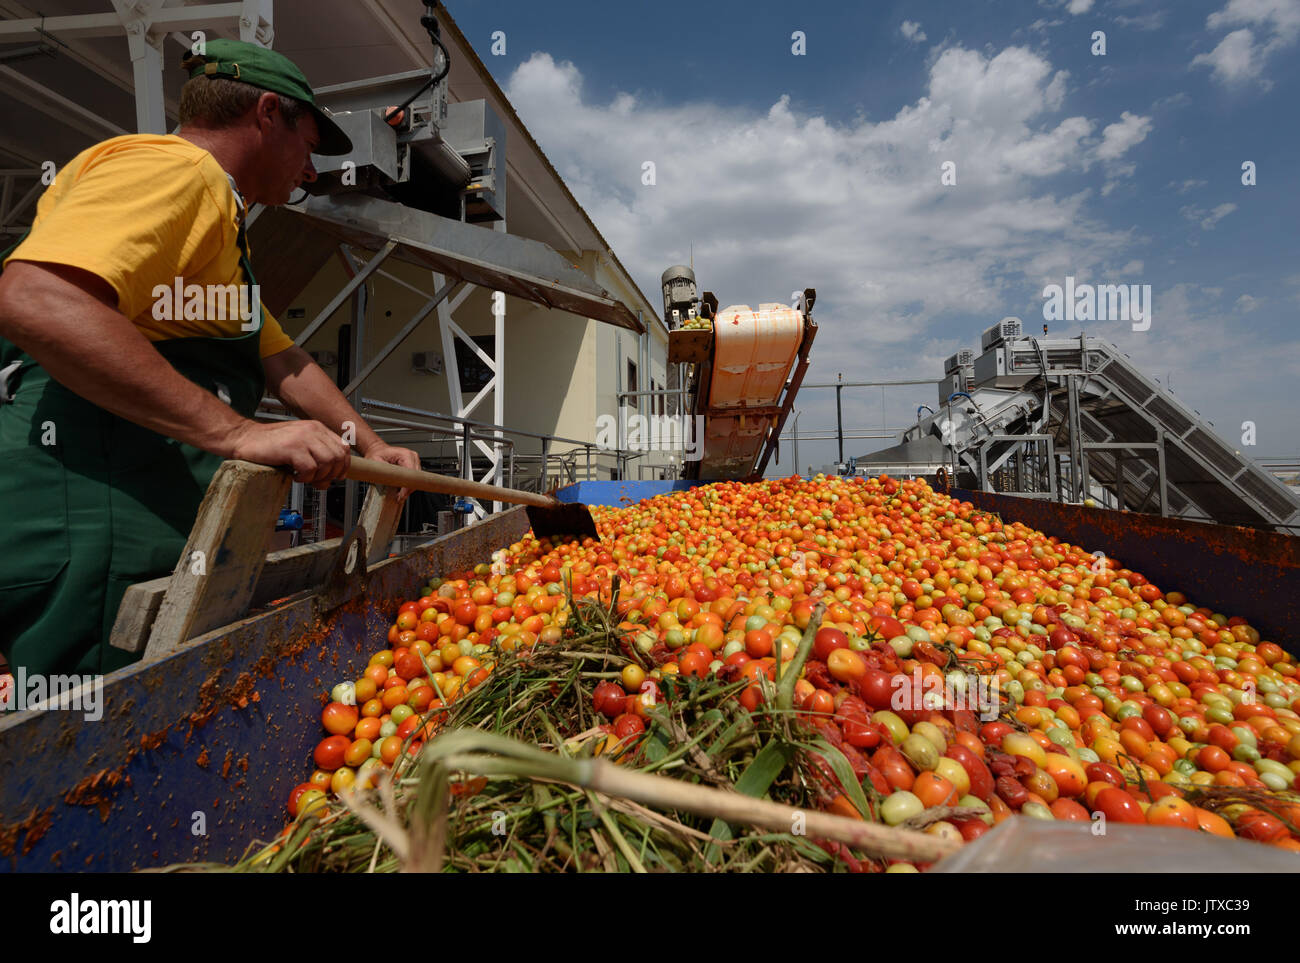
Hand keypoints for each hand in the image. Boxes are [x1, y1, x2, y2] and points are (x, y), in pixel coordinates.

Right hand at [224, 419, 350, 487]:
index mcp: (317, 428)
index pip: (343, 448)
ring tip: (304, 478)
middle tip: (317, 482)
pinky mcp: (291, 448)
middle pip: (338, 457)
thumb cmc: (269, 444)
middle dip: (331, 475)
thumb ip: (316, 454)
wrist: (244, 438)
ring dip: (318, 477)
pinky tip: (294, 476)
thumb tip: (333, 475)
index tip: (336, 476)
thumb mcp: (299, 444)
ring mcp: (302, 438)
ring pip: (327, 463)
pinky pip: (310, 468)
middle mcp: (313, 430)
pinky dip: (305, 478)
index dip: (343, 466)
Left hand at [360, 441, 420, 500]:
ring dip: (408, 488)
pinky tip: (401, 489)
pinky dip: (408, 485)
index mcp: (405, 455)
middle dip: (408, 489)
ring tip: (399, 494)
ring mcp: (414, 461)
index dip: (407, 486)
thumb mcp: (375, 461)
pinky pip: (414, 479)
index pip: (412, 474)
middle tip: (399, 497)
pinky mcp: (413, 466)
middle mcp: (412, 457)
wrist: (378, 450)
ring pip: (416, 480)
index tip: (401, 494)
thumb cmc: (377, 454)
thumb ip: (382, 470)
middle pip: (416, 478)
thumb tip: (386, 481)